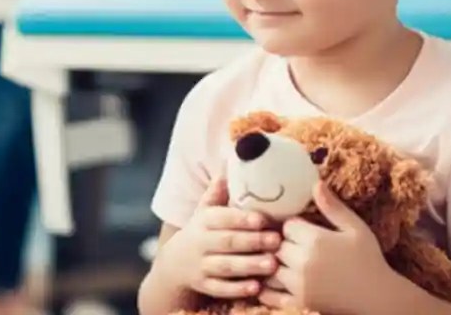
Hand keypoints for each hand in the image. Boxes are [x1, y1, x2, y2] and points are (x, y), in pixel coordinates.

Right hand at [156, 176, 281, 300]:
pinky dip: (237, 289)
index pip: (221, 218)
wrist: (173, 265)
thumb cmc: (200, 233)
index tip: (261, 219)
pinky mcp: (204, 285)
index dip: (240, 219)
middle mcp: (200, 243)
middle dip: (252, 241)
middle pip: (226, 242)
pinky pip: (220, 288)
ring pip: (225, 266)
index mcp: (203, 221)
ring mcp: (201, 265)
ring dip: (249, 265)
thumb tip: (229, 162)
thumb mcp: (204, 211)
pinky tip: (256, 288)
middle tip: (276, 240)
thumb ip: (217, 192)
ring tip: (272, 264)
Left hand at [259, 182, 396, 313]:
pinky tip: (279, 282)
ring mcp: (299, 284)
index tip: (304, 232)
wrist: (379, 297)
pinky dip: (269, 287)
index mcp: (316, 239)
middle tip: (297, 247)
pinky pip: (271, 292)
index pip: (287, 225)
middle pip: (277, 245)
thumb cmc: (369, 260)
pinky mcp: (299, 302)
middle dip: (284, 245)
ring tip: (289, 263)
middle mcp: (303, 261)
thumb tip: (316, 183)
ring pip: (271, 267)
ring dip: (277, 264)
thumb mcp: (355, 229)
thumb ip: (333, 207)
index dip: (294, 227)